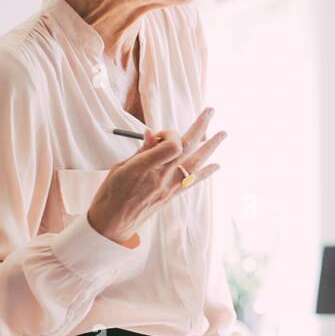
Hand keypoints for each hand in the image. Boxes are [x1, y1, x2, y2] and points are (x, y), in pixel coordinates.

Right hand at [87, 107, 225, 245]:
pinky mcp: (171, 196)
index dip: (169, 134)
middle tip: (211, 111)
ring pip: (195, 163)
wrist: (113, 224)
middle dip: (200, 127)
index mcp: (144, 168)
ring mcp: (168, 188)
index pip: (172, 145)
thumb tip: (153, 133)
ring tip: (223, 134)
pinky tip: (217, 165)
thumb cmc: (111, 193)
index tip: (159, 134)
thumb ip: (141, 151)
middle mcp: (160, 178)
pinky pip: (192, 182)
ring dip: (210, 147)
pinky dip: (206, 172)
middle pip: (186, 148)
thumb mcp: (120, 167)